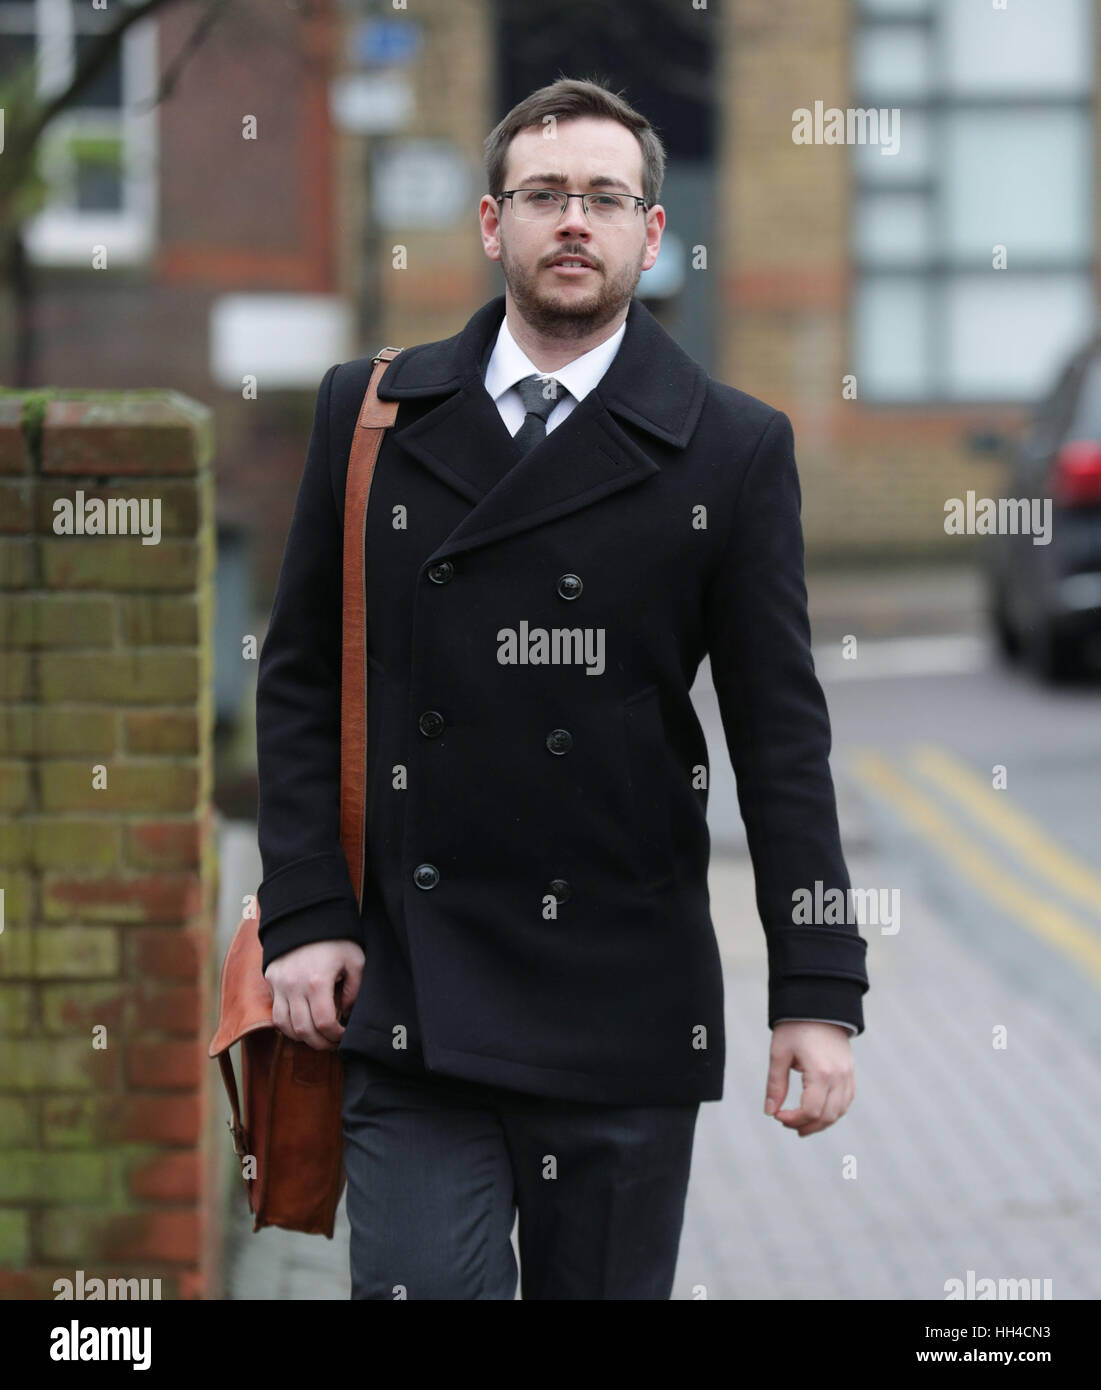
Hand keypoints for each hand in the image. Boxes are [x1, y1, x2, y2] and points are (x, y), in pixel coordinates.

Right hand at [264, 939, 364, 1050]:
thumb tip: (346, 1013)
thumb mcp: (355, 960)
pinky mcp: (271, 981)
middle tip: (333, 1042)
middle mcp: (294, 986)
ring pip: (286, 1026)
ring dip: (303, 1038)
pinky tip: (302, 1025)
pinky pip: (276, 1014)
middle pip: (304, 1031)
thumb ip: (355, 990)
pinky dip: (287, 1026)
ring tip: (318, 1037)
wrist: (307, 915)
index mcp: (317, 981)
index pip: (324, 1023)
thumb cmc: (335, 938)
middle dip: (321, 1043)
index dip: (336, 1035)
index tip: (344, 1034)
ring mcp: (280, 984)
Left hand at [764, 1020, 853, 1136]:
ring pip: (839, 1112)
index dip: (793, 1120)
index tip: (777, 1115)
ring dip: (820, 1123)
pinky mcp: (850, 1072)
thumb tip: (770, 1112)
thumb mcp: (779, 1054)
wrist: (818, 1004)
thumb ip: (775, 1085)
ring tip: (801, 1125)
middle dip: (805, 1126)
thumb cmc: (795, 1027)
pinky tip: (817, 1112)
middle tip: (786, 1123)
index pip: (810, 1111)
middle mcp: (839, 1077)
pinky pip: (846, 1100)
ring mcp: (848, 1075)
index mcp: (821, 1072)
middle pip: (826, 1116)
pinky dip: (833, 1111)